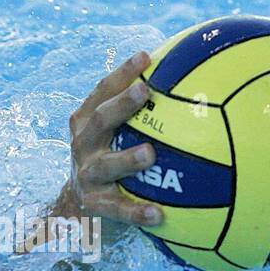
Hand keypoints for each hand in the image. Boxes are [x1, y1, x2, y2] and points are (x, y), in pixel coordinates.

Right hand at [52, 51, 162, 227]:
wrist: (76, 205)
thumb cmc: (109, 158)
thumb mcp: (113, 134)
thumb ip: (139, 114)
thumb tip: (193, 84)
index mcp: (86, 122)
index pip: (102, 91)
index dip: (122, 73)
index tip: (146, 56)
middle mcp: (82, 144)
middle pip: (99, 120)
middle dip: (120, 104)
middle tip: (144, 91)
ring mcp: (86, 174)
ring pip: (105, 165)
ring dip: (126, 158)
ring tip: (150, 153)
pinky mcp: (94, 204)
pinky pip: (117, 209)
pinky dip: (136, 211)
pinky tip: (158, 214)